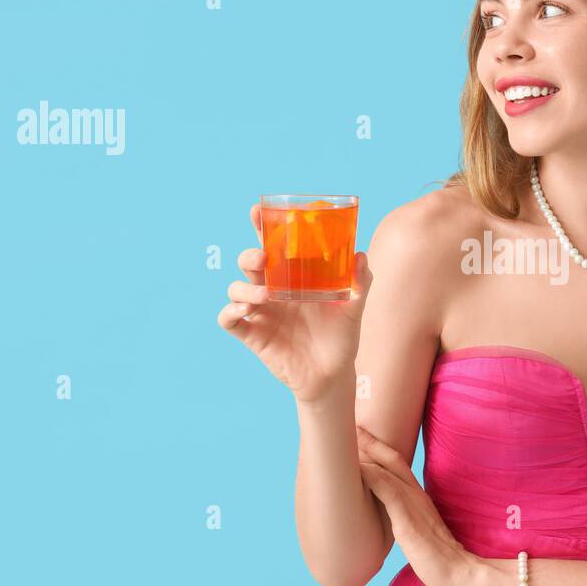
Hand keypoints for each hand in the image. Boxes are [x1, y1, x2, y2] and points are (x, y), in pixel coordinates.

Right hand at [217, 202, 371, 403]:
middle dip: (250, 255)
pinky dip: (229, 312)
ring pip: (235, 289)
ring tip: (266, 295)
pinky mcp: (253, 335)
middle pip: (249, 264)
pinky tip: (245, 311)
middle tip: (263, 258)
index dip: (262, 226)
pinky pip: (228, 320)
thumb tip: (359, 255)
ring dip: (244, 287)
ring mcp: (261, 313)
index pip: (273, 246)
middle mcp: (272, 291)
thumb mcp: (353, 307)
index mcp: (293, 278)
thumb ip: (358, 282)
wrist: (333, 375)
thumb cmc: (340, 337)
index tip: (258, 211)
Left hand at [355, 425, 478, 585]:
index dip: (379, 448)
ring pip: (387, 472)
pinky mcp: (408, 523)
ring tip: (347, 439)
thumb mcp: (421, 533)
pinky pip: (388, 494)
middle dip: (370, 442)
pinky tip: (359, 467)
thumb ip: (408, 521)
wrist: (462, 576)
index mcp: (419, 499)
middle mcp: (417, 497)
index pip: (397, 465)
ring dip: (367, 454)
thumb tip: (390, 520)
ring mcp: (413, 508)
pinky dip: (373, 478)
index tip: (361, 434)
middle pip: (392, 460)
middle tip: (350, 424)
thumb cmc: (442, 561)